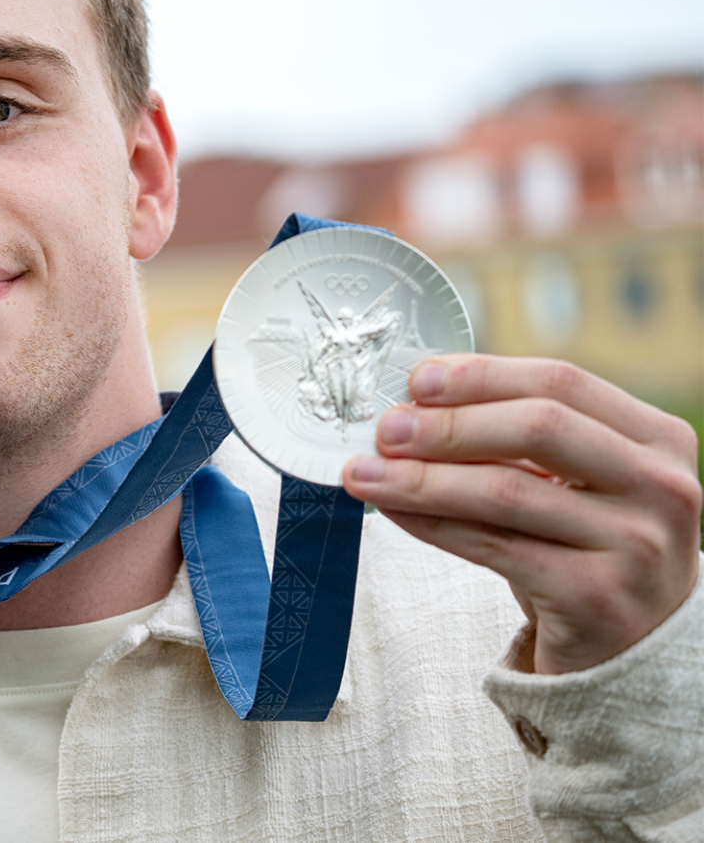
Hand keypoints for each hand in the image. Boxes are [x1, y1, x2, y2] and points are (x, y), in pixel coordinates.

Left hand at [342, 354, 700, 674]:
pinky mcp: (596, 597)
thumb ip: (515, 439)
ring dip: (422, 478)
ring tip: (364, 472)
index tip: (418, 380)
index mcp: (658, 438)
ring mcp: (636, 545)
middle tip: (385, 430)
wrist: (633, 648)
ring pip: (506, 491)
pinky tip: (393, 511)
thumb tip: (413, 408)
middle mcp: (660, 487)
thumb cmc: (588, 546)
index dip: (481, 376)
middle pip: (538, 428)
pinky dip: (433, 523)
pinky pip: (493, 547)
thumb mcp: (575, 481)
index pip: (560, 382)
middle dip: (448, 425)